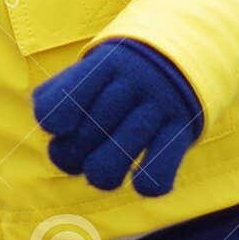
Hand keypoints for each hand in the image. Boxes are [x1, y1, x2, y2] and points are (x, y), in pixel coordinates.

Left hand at [31, 38, 203, 196]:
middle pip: (88, 133)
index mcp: (104, 62)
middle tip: (78, 155)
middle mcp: (134, 79)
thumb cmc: (120, 74)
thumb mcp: (93, 68)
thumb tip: (54, 131)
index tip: (59, 129)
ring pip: (116, 157)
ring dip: (102, 176)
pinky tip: (138, 178)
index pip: (64, 99)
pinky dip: (145, 184)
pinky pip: (159, 173)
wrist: (184, 55)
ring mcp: (161, 103)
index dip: (54, 123)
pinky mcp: (184, 128)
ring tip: (101, 170)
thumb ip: (60, 95)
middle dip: (73, 156)